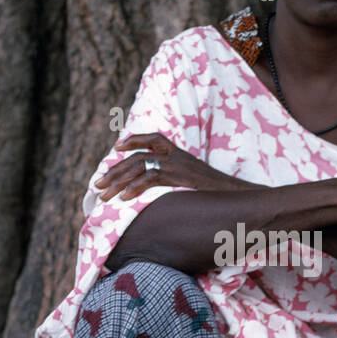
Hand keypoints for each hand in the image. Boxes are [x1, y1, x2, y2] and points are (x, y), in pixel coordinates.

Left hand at [93, 131, 262, 201]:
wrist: (238, 195)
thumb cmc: (218, 193)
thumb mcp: (197, 181)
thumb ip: (180, 180)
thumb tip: (165, 193)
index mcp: (180, 154)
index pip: (153, 139)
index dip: (133, 140)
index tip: (117, 147)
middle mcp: (176, 156)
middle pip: (137, 155)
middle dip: (114, 170)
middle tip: (98, 184)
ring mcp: (177, 165)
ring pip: (139, 166)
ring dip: (118, 180)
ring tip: (103, 194)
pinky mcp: (179, 177)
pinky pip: (151, 178)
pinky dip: (134, 187)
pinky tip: (123, 198)